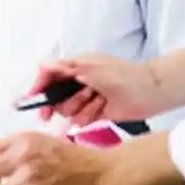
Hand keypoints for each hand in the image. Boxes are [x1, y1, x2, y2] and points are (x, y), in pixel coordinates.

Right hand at [26, 56, 163, 126]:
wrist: (151, 93)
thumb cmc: (123, 76)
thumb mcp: (92, 68)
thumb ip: (65, 68)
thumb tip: (42, 65)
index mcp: (77, 67)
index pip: (50, 75)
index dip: (39, 86)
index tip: (32, 98)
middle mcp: (79, 82)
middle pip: (55, 95)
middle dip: (54, 104)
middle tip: (47, 116)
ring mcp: (87, 98)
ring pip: (67, 109)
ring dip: (77, 109)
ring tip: (95, 104)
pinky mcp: (95, 113)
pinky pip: (80, 120)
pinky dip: (86, 118)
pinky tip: (99, 112)